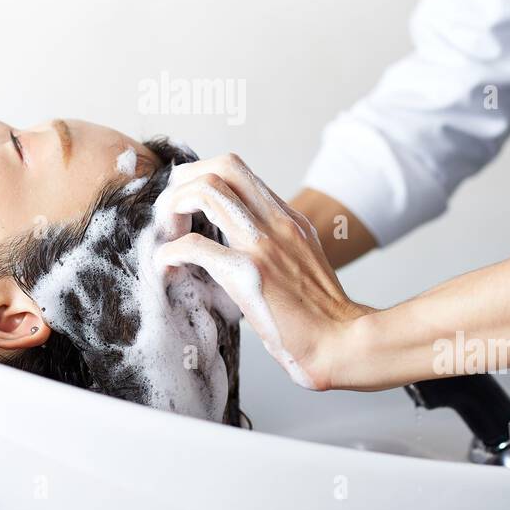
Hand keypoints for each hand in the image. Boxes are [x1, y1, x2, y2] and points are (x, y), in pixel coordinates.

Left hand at [152, 153, 372, 389]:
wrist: (343, 343)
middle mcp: (277, 223)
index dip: (203, 178)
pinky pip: (195, 247)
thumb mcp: (301, 265)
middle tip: (170, 210)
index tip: (185, 203)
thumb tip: (234, 253)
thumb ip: (274, 250)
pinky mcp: (248, 274)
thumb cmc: (321, 318)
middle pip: (224, 166)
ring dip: (175, 208)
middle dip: (186, 180)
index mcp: (289, 220)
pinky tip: (167, 267)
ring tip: (168, 234)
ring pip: (208, 192)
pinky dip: (171, 252)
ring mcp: (263, 245)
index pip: (238, 172)